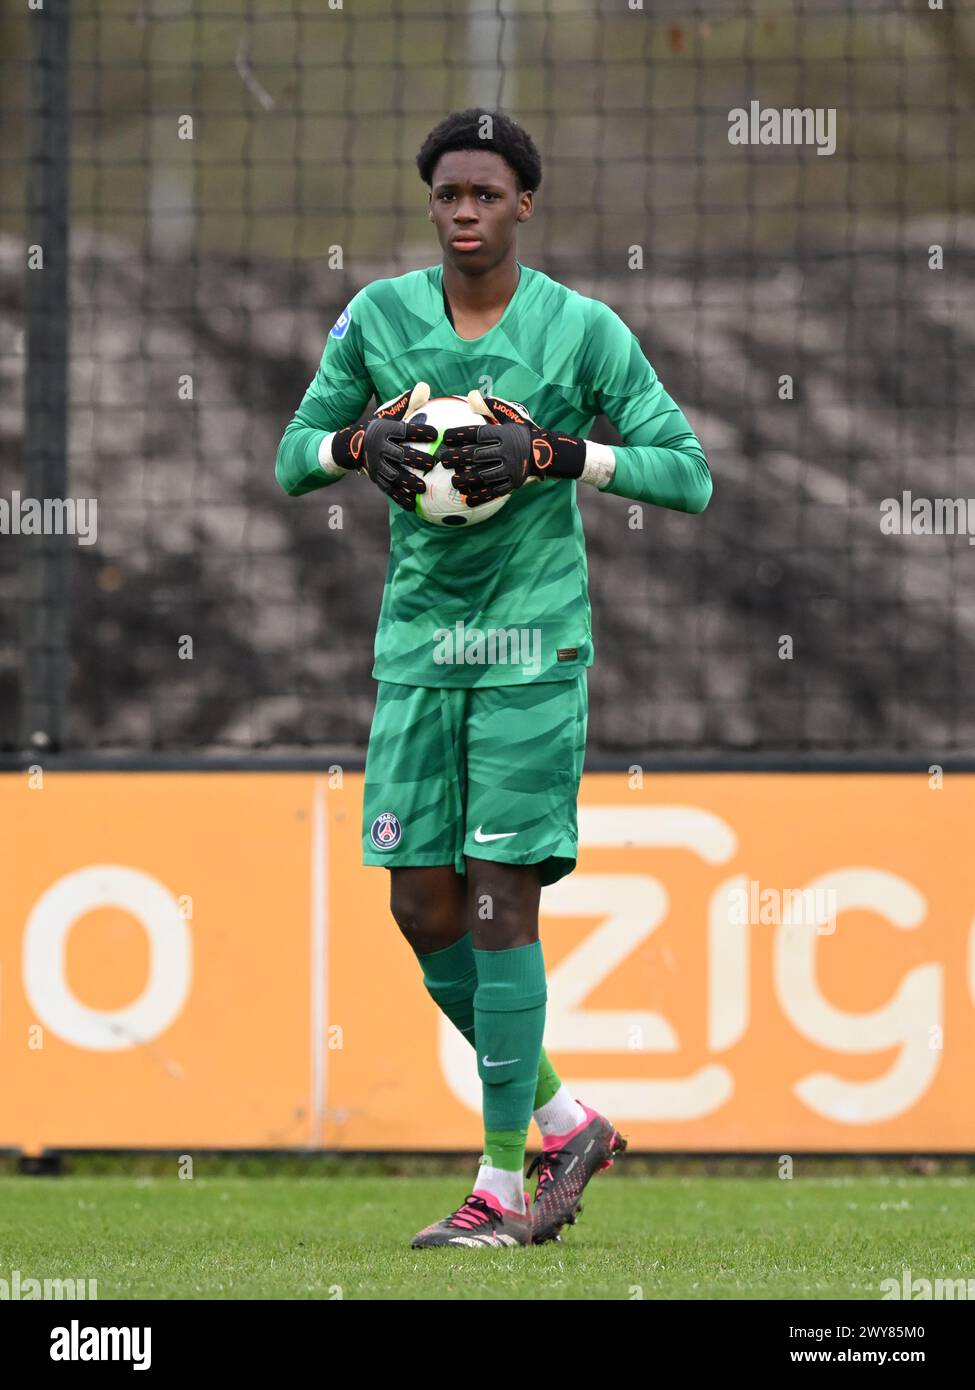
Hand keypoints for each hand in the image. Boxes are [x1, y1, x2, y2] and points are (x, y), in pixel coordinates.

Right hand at [330, 383, 437, 511]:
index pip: (404, 429)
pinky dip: (399, 498)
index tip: (435, 433)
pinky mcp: (376, 479)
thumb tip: (425, 386)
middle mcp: (379, 447)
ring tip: (422, 488)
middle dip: (414, 459)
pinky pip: (388, 490)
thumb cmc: (383, 427)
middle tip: (431, 463)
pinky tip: (413, 505)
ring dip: (407, 482)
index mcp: (386, 430)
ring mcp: (377, 465)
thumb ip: (409, 403)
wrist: (355, 445)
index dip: (418, 431)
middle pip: (398, 454)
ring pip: (392, 474)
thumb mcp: (391, 413)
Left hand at [436, 392, 586, 504]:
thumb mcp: (508, 417)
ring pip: (484, 475)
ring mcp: (510, 469)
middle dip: (458, 457)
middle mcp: (506, 451)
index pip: (478, 433)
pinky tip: (467, 498)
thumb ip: (489, 408)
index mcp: (503, 434)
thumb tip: (471, 395)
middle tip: (443, 460)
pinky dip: (480, 496)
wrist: (546, 453)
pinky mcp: (513, 484)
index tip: (445, 436)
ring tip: (453, 481)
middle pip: (477, 455)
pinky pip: (494, 491)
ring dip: (466, 479)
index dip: (460, 434)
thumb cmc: (521, 433)